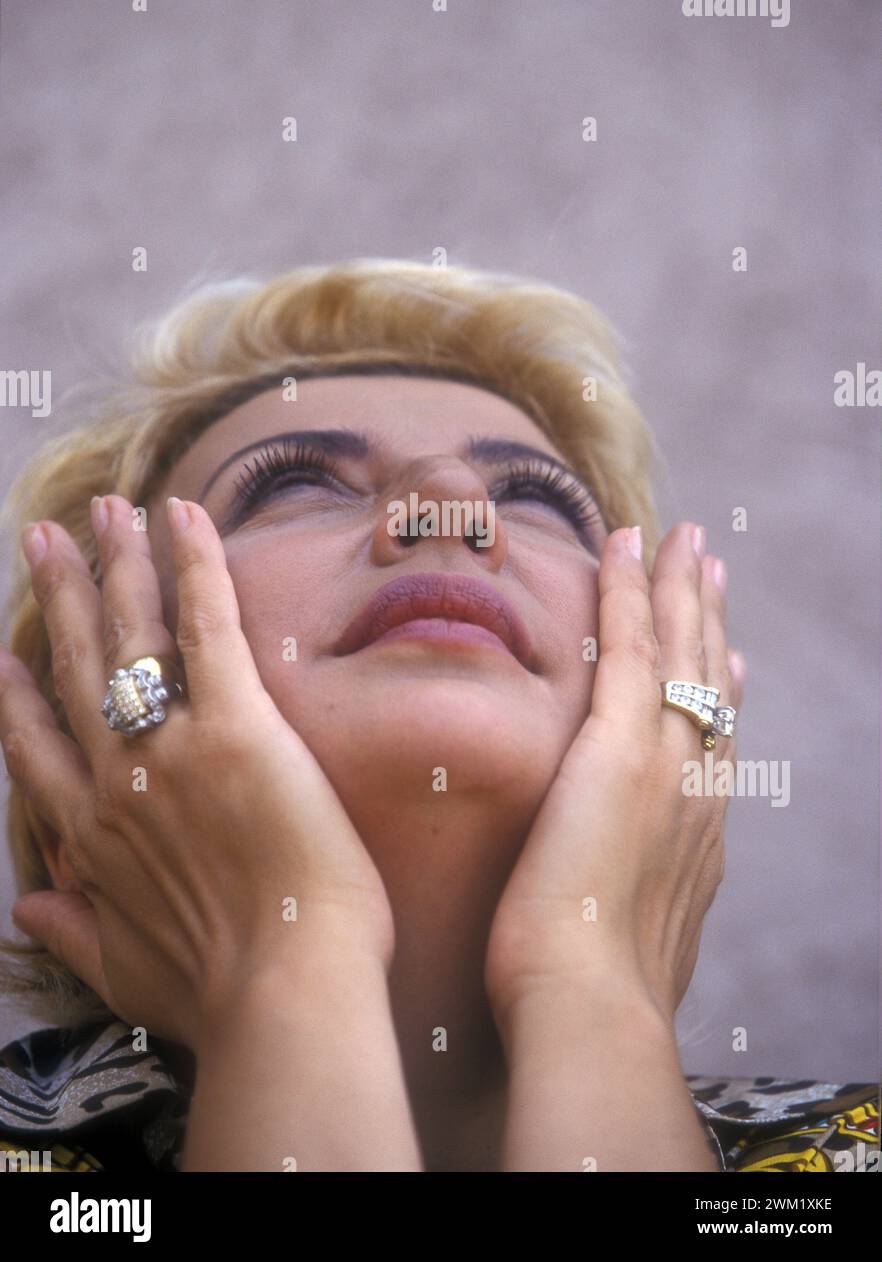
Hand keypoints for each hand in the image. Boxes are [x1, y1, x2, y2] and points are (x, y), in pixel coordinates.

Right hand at [0, 494, 393, 1052]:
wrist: (284, 990)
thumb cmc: (219, 994)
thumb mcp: (125, 972)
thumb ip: (73, 933)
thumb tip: (27, 909)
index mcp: (89, 837)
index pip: (36, 749)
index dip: (17, 698)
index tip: (8, 658)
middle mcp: (115, 778)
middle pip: (76, 666)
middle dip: (59, 595)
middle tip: (43, 537)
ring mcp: (169, 743)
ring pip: (132, 633)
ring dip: (114, 562)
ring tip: (104, 509)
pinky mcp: (237, 722)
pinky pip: (209, 623)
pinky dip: (194, 562)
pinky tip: (182, 512)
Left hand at [484, 520, 745, 1032]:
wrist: (590, 1005)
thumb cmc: (589, 998)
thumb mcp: (631, 948)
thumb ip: (634, 916)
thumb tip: (625, 922)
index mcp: (698, 835)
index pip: (715, 743)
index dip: (723, 692)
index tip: (730, 658)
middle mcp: (697, 787)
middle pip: (710, 683)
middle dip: (711, 622)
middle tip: (713, 570)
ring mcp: (664, 760)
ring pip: (679, 650)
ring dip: (680, 588)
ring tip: (684, 540)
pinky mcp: (619, 742)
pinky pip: (627, 641)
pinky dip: (630, 587)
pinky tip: (626, 542)